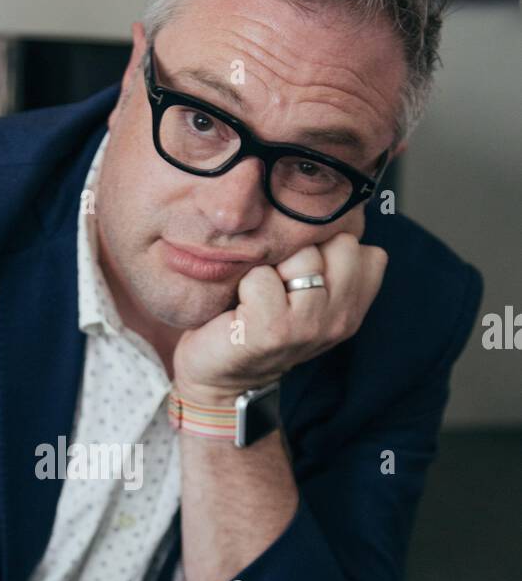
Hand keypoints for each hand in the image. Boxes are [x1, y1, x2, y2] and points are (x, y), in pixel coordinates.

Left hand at [172, 233, 387, 400]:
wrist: (219, 378)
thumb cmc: (255, 324)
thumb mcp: (302, 291)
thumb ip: (326, 259)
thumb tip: (326, 202)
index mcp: (352, 306)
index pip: (361, 244)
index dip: (323, 244)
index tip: (297, 273)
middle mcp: (340, 319)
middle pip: (339, 242)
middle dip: (300, 250)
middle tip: (276, 283)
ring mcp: (310, 326)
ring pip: (303, 256)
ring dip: (270, 267)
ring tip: (257, 296)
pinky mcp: (274, 331)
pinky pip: (261, 276)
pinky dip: (244, 284)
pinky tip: (241, 308)